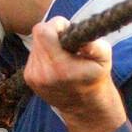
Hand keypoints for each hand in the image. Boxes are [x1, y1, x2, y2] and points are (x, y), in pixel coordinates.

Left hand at [24, 17, 125, 131]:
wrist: (83, 106)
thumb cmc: (95, 78)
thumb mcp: (104, 60)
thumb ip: (97, 47)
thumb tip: (84, 40)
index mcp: (60, 67)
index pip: (43, 32)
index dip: (56, 25)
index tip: (68, 31)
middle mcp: (42, 73)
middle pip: (38, 34)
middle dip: (53, 32)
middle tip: (66, 42)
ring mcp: (33, 76)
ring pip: (35, 44)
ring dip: (48, 44)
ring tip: (62, 55)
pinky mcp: (28, 78)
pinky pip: (33, 54)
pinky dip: (44, 54)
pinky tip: (55, 64)